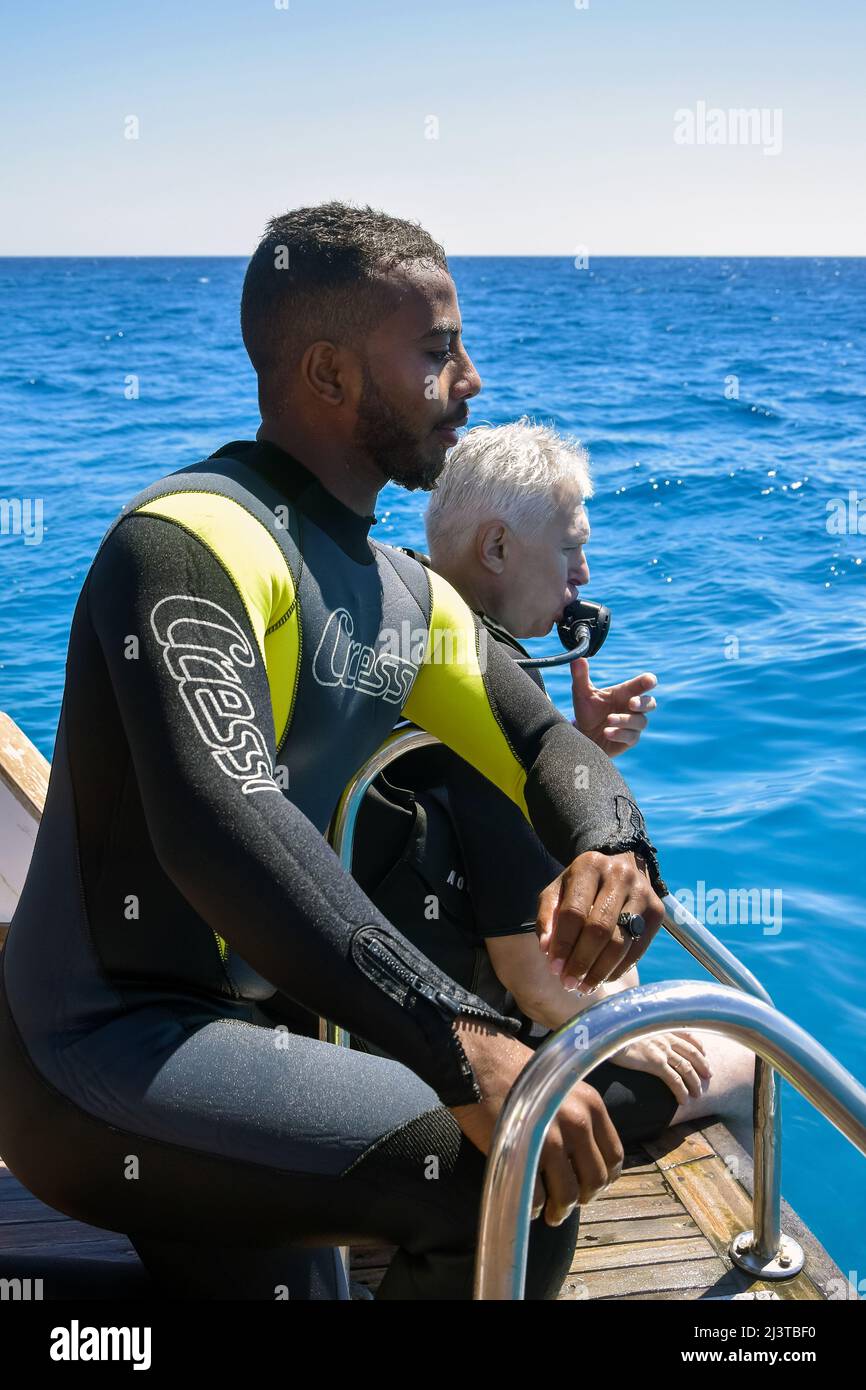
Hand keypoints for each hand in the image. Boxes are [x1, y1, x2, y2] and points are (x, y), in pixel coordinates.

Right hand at [449, 1018, 623, 1225]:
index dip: (603, 1178)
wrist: (479, 1062)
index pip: (614, 1156)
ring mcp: (552, 1138)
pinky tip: (526, 1205)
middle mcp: (578, 1121)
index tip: (588, 1186)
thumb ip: (578, 1120)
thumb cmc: (516, 1075)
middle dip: (581, 1198)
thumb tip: (581, 1161)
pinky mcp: (524, 1153)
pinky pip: (537, 1196)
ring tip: (548, 1214)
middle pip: (595, 1179)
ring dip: (559, 1211)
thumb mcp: (561, 1089)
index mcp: (592, 1105)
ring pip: (568, 1193)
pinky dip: (533, 1207)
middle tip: (566, 1204)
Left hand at [537, 850, 664, 991]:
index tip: (553, 968)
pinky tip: (602, 977)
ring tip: (583, 986)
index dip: (562, 944)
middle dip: (581, 961)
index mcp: (589, 866)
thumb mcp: (557, 892)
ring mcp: (642, 893)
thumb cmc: (581, 886)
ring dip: (599, 971)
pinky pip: (637, 950)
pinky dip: (618, 969)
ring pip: (620, 943)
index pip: (573, 912)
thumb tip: (547, 950)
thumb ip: (547, 917)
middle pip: (599, 929)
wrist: (621, 867)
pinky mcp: (656, 912)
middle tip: (568, 983)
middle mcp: (619, 876)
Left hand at [571, 658, 656, 757]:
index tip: (649, 681)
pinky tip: (607, 732)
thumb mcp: (581, 692)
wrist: (582, 735)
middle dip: (643, 703)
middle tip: (631, 703)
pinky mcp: (629, 740)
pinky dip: (620, 734)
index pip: (642, 684)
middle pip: (650, 703)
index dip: (649, 681)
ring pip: (640, 721)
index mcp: (625, 693)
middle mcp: (632, 708)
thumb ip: (580, 675)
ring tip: (609, 720)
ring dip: (625, 720)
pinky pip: (632, 737)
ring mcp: (633, 725)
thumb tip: (578, 657)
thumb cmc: (587, 711)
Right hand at [610, 1031, 711, 1103]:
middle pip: (692, 1053)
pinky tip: (683, 1101)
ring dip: (695, 1083)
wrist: (607, 1032)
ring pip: (686, 1068)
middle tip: (708, 1076)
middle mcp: (665, 1037)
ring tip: (698, 1094)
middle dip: (702, 1065)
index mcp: (661, 1026)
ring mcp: (662, 1050)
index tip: (704, 1053)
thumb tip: (642, 1039)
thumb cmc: (616, 1030)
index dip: (699, 1045)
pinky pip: (674, 1080)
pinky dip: (682, 1091)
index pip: (687, 1034)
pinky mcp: (655, 1062)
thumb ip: (643, 1031)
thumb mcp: (634, 1025)